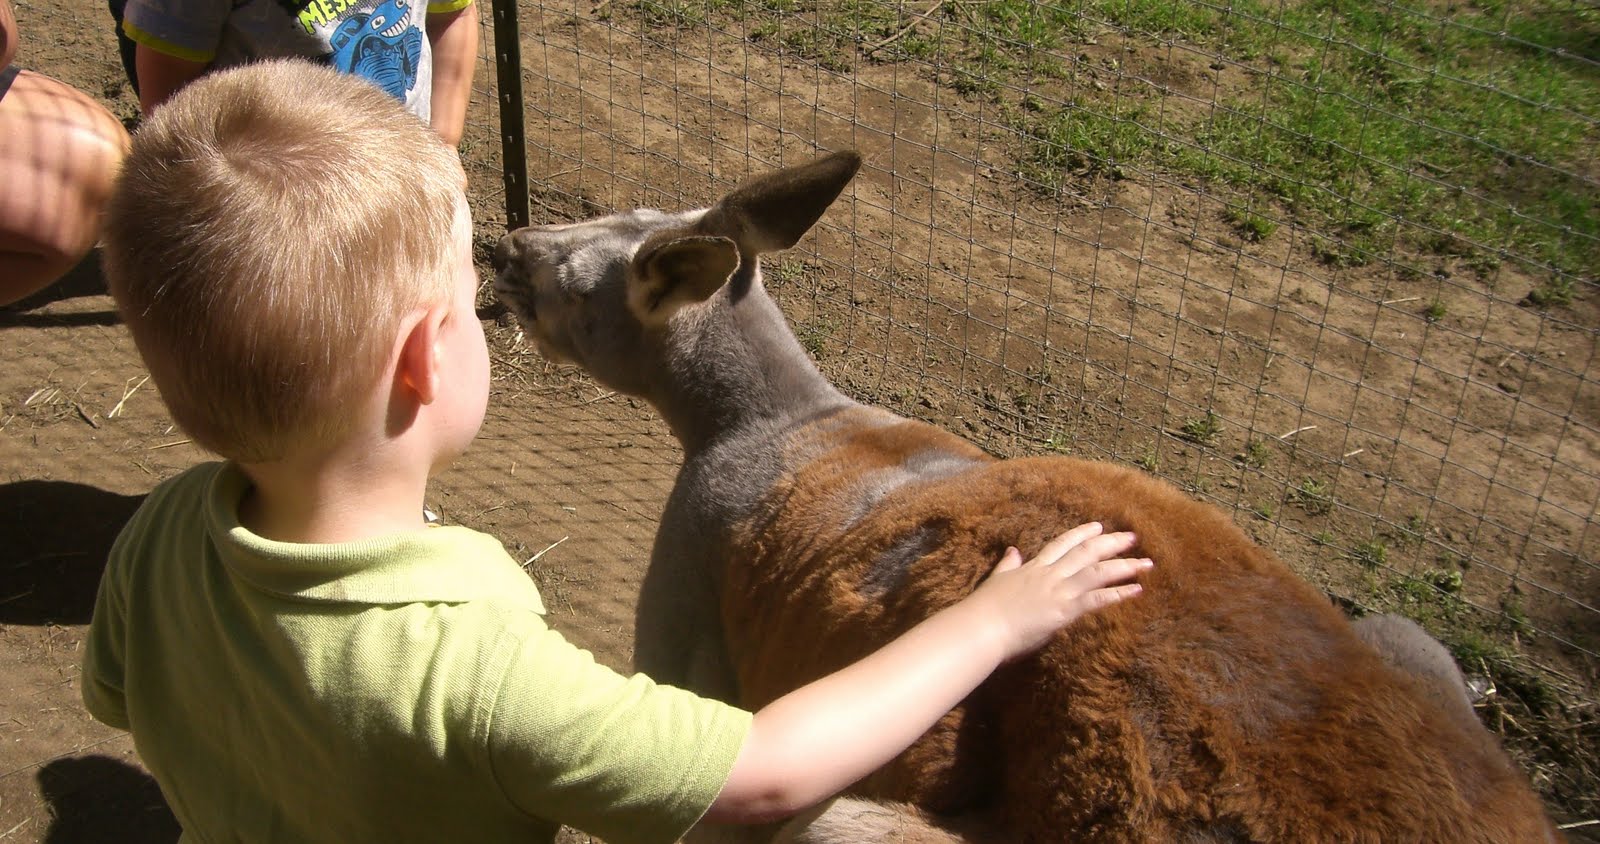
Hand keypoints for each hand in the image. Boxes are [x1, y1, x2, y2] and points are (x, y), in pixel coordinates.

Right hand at [966, 522, 1149, 658]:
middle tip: (1132, 537)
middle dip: (1111, 543)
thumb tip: (1013, 551)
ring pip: (1098, 572)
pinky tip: (1137, 590)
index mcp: (1034, 568)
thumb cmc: (985, 608)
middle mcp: (1050, 574)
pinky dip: (1118, 593)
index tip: (1098, 526)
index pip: (1062, 544)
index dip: (1081, 534)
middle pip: (1086, 553)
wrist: (982, 626)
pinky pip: (1098, 599)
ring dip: (1124, 566)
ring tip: (1146, 562)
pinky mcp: (1064, 610)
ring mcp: (1059, 590)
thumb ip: (1008, 565)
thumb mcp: (997, 580)